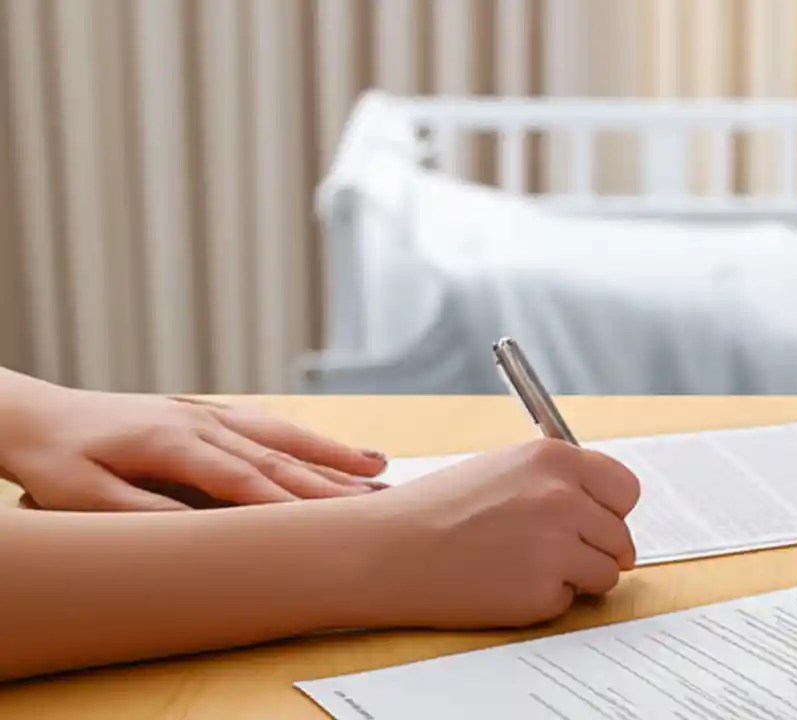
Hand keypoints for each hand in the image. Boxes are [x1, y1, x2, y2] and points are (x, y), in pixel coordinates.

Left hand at [0, 379, 388, 510]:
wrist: (36, 416)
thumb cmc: (57, 461)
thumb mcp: (86, 497)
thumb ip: (146, 514)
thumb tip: (204, 532)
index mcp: (174, 442)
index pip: (247, 479)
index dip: (293, 503)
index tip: (334, 523)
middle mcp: (200, 422)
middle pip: (278, 455)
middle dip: (332, 480)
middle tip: (380, 498)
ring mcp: (206, 414)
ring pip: (281, 434)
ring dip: (330, 453)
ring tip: (377, 467)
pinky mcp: (205, 415)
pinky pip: (266, 425)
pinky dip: (304, 438)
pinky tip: (329, 449)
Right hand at [357, 439, 640, 628]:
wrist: (390, 550)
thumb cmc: (439, 509)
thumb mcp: (505, 468)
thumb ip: (559, 481)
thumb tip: (605, 510)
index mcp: (554, 459)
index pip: (626, 488)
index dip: (612, 509)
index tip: (598, 520)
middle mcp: (562, 498)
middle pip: (621, 535)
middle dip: (596, 547)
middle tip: (551, 550)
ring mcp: (556, 546)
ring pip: (606, 572)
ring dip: (577, 575)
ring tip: (524, 565)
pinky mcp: (542, 591)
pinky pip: (570, 601)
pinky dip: (546, 599)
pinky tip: (505, 583)